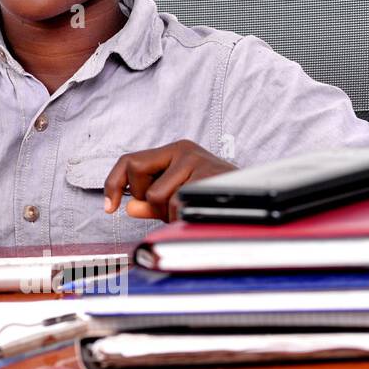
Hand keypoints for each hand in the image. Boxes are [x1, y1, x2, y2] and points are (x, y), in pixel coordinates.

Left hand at [102, 139, 234, 221]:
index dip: (113, 184)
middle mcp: (183, 150)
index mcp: (173, 151)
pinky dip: (182, 218)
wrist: (258, 197)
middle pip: (138, 177)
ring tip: (191, 211)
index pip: (129, 161)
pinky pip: (178, 205)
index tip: (110, 208)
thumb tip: (129, 207)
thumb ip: (150, 203)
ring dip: (168, 214)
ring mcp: (197, 161)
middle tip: (169, 209)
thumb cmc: (214, 197)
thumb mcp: (177, 196)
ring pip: (157, 196)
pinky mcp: (207, 176)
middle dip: (147, 201)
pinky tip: (198, 215)